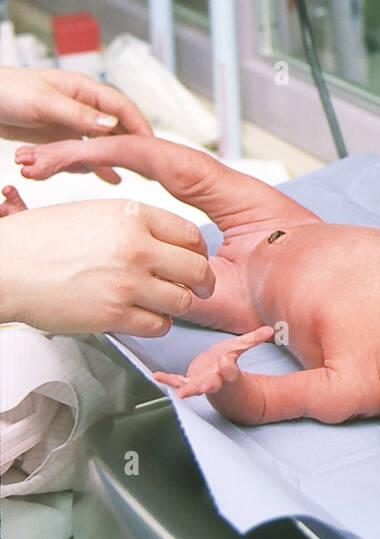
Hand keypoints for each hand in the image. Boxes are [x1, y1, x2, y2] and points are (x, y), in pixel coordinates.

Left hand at [0, 68, 151, 182]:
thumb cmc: (9, 91)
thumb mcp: (44, 103)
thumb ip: (77, 115)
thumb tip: (111, 125)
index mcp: (84, 90)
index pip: (121, 107)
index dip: (139, 126)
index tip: (152, 146)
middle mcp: (83, 105)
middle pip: (117, 125)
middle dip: (133, 144)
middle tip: (149, 167)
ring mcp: (72, 121)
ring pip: (101, 141)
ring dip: (114, 157)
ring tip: (132, 176)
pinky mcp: (60, 135)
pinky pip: (83, 152)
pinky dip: (96, 164)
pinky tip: (110, 178)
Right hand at [0, 198, 213, 335]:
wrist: (5, 266)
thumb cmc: (42, 239)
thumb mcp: (96, 212)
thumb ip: (136, 224)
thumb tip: (166, 240)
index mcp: (133, 215)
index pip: (190, 234)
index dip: (198, 250)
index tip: (195, 258)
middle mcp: (136, 247)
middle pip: (196, 269)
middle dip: (201, 281)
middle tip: (199, 286)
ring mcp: (126, 283)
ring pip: (182, 301)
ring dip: (177, 304)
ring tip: (165, 301)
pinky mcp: (114, 316)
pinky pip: (158, 326)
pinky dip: (157, 323)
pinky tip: (143, 315)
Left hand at [155, 327, 273, 397]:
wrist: (219, 379)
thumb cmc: (228, 362)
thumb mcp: (239, 348)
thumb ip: (253, 339)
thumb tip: (271, 329)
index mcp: (228, 371)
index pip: (229, 369)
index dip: (228, 365)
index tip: (227, 358)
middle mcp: (214, 379)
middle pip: (212, 384)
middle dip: (209, 385)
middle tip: (207, 386)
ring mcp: (200, 383)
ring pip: (195, 388)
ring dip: (189, 390)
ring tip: (181, 394)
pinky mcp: (189, 381)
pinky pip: (177, 381)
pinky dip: (167, 380)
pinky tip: (157, 376)